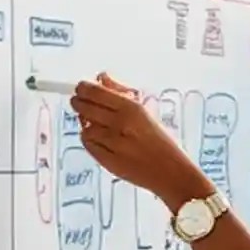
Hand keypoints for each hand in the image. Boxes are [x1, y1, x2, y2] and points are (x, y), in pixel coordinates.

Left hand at [70, 73, 204, 207]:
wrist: (170, 171)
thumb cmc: (160, 141)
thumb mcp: (145, 112)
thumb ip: (120, 93)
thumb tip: (101, 77)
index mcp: (132, 108)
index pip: (95, 92)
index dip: (83, 88)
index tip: (81, 88)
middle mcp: (120, 124)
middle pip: (84, 107)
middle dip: (78, 103)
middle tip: (79, 103)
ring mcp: (112, 143)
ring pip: (85, 126)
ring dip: (86, 124)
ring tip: (97, 124)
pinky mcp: (107, 161)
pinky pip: (88, 144)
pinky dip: (90, 139)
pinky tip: (100, 139)